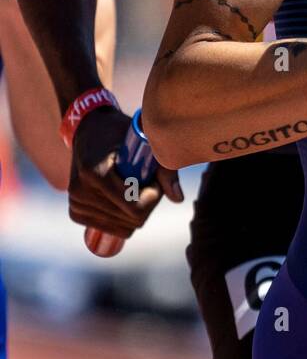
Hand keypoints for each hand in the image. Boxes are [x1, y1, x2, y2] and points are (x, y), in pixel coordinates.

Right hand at [69, 105, 182, 239]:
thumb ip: (164, 168)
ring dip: (134, 210)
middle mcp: (80, 191)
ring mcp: (76, 203)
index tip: (153, 178)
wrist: (89, 130)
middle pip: (131, 219)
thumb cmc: (120, 132)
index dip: (153, 196)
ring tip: (131, 185)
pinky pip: (112, 228)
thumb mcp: (144, 141)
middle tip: (145, 180)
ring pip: (123, 227)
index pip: (135, 207)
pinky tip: (120, 196)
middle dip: (146, 203)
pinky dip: (123, 217)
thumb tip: (178, 199)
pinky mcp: (75, 212)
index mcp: (94, 173)